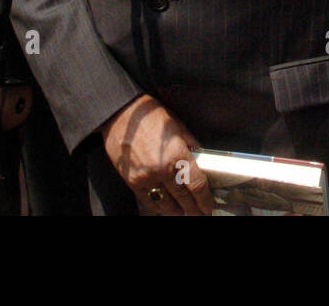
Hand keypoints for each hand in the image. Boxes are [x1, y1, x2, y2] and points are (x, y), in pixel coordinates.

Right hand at [101, 95, 213, 215]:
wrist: (120, 114)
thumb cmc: (149, 116)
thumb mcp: (178, 126)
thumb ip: (191, 145)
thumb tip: (201, 158)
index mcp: (176, 155)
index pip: (196, 184)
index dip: (205, 199)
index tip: (208, 205)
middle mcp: (161, 170)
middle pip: (183, 198)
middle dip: (194, 209)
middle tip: (200, 213)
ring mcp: (145, 178)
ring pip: (165, 204)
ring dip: (176, 210)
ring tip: (183, 212)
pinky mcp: (131, 181)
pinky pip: (148, 200)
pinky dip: (158, 206)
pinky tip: (164, 207)